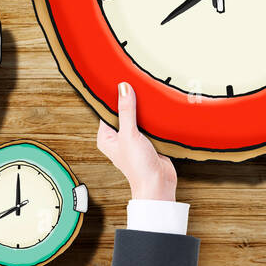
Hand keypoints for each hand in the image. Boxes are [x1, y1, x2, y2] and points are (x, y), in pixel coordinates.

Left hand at [96, 82, 176, 200]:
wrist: (159, 184)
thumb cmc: (138, 168)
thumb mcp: (129, 135)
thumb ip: (126, 111)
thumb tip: (123, 88)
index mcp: (106, 137)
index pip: (107, 110)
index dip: (113, 97)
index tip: (119, 81)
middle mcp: (119, 137)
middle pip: (123, 112)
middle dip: (130, 101)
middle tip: (135, 82)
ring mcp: (134, 138)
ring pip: (137, 116)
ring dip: (143, 108)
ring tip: (147, 92)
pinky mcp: (148, 140)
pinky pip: (149, 123)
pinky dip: (153, 116)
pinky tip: (156, 107)